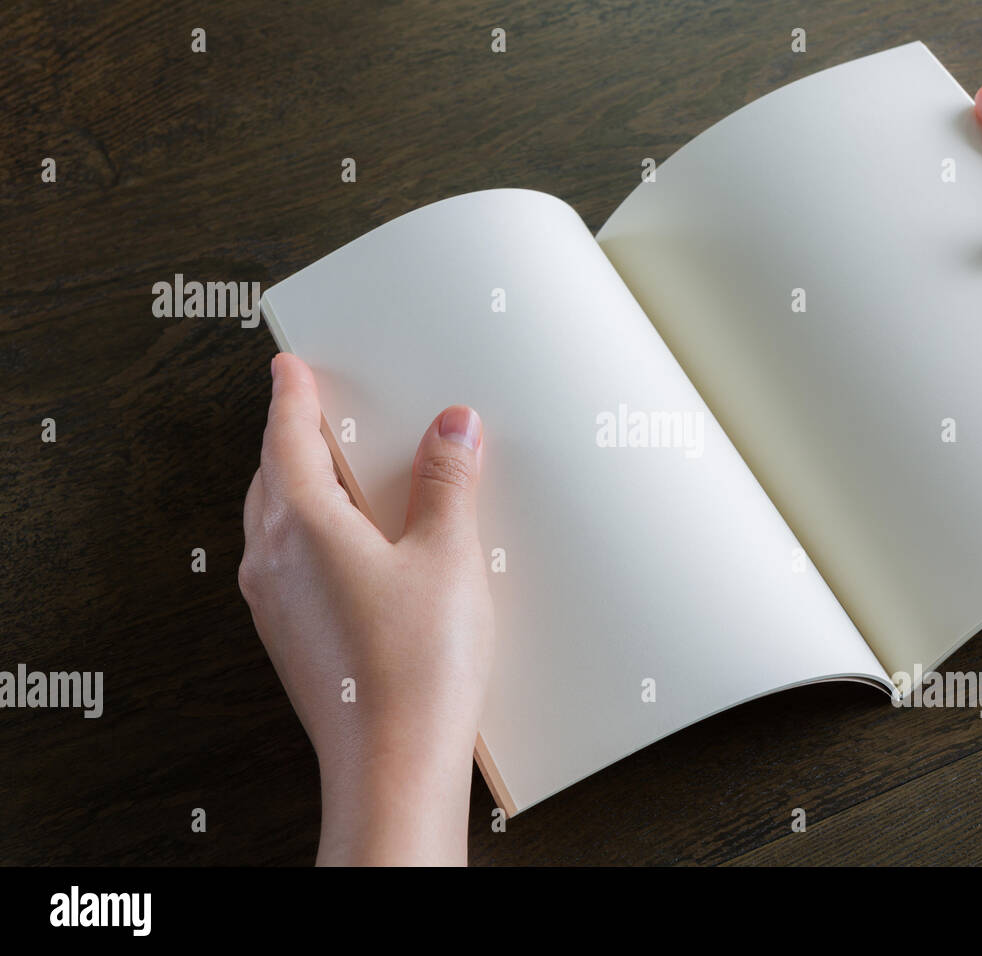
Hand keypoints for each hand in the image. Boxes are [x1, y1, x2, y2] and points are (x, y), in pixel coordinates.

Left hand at [238, 353, 493, 865]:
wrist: (392, 763)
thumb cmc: (415, 669)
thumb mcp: (447, 556)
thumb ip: (446, 482)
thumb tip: (452, 429)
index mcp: (302, 524)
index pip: (286, 436)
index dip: (292, 395)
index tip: (290, 368)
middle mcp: (273, 559)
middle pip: (272, 476)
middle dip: (291, 437)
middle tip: (319, 411)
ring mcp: (275, 604)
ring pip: (274, 520)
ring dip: (298, 485)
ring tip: (340, 473)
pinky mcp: (291, 638)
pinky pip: (288, 561)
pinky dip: (308, 533)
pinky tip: (353, 548)